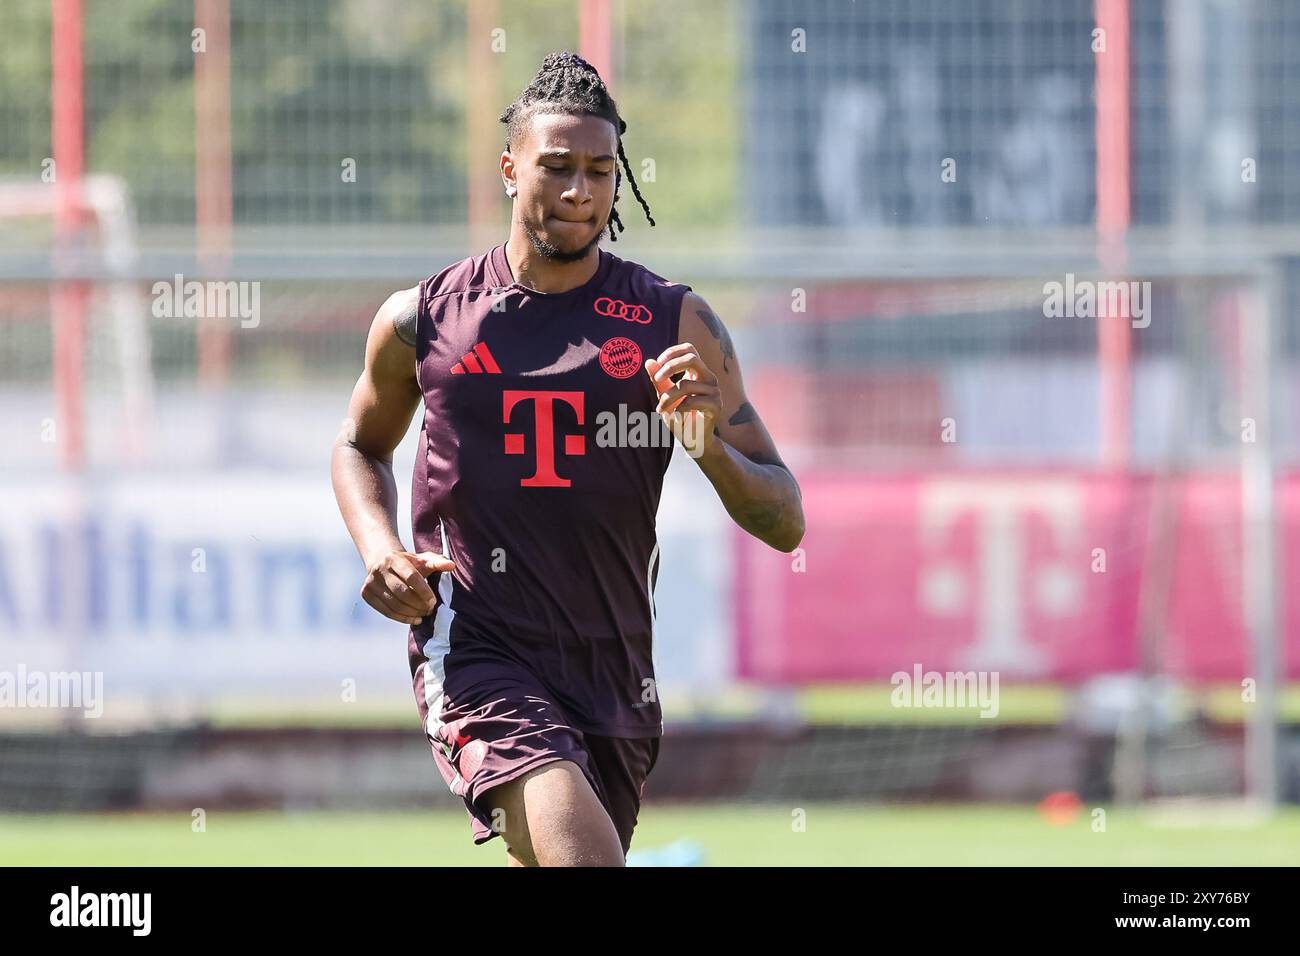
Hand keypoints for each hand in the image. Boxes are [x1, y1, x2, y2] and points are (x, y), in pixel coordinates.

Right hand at [361, 549, 454, 624]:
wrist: (382, 561)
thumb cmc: (409, 562)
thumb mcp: (423, 559)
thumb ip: (437, 562)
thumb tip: (452, 565)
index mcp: (394, 559)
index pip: (411, 577)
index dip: (424, 591)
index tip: (433, 601)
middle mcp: (379, 569)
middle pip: (402, 593)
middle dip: (418, 604)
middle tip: (430, 610)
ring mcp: (370, 582)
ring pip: (394, 604)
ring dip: (412, 613)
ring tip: (423, 615)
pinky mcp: (366, 594)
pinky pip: (386, 611)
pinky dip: (402, 618)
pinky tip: (414, 619)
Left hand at [645, 343, 721, 458]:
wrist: (692, 440)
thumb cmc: (679, 416)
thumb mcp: (664, 396)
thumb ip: (658, 380)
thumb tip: (648, 361)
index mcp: (698, 372)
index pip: (689, 349)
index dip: (672, 353)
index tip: (657, 364)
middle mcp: (708, 378)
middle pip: (692, 358)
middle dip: (670, 366)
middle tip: (657, 379)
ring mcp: (714, 391)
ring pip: (685, 384)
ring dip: (668, 397)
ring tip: (661, 409)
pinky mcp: (716, 406)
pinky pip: (692, 401)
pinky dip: (679, 409)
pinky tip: (676, 416)